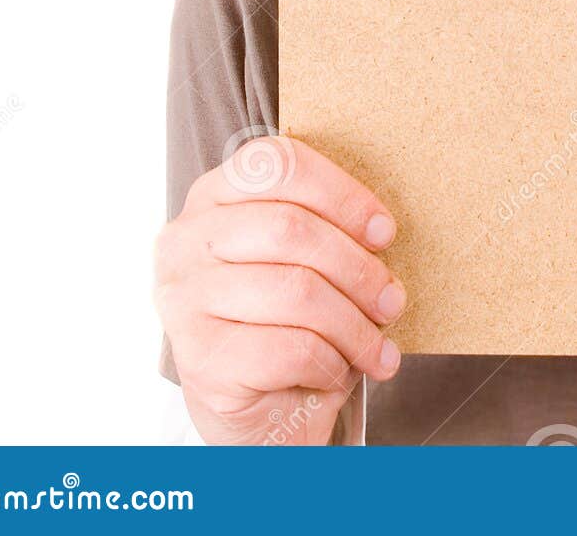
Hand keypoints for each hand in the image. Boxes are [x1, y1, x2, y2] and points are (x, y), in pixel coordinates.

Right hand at [153, 136, 404, 445]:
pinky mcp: (199, 359)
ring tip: (378, 345)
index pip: (280, 165)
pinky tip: (340, 370)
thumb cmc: (284, 317)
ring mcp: (185, 299)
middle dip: (357, 268)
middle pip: (292, 229)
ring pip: (296, 291)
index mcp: (213, 195)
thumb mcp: (300, 257)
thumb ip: (324, 225)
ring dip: (354, 324)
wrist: (251, 410)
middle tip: (391, 300)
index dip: (343, 194)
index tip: (385, 232)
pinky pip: (289, 348)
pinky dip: (331, 361)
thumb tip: (381, 231)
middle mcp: (186, 241)